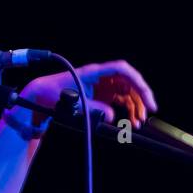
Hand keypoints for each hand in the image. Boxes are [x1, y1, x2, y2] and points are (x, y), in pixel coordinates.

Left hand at [19, 59, 157, 126]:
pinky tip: (131, 122)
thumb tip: (111, 117)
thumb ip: (93, 109)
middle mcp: (102, 77)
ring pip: (127, 93)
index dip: (137, 81)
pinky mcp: (102, 95)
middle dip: (141, 96)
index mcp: (95, 72)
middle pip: (129, 82)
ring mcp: (103, 86)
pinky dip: (127, 110)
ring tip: (138, 122)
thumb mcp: (73, 103)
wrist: (42, 96)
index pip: (122, 70)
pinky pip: (120, 101)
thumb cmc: (53, 94)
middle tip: (150, 110)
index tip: (146, 96)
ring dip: (135, 106)